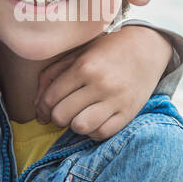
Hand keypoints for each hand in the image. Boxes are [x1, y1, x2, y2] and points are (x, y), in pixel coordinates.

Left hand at [35, 26, 171, 138]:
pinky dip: (94, 131)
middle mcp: (99, 84)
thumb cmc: (106, 51)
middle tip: (63, 112)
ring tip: (79, 116)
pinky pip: (103, 133)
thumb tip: (37, 106)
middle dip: (57, 117)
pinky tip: (95, 120)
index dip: (42, 109)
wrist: (146, 48)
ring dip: (75, 125)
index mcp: (84, 67)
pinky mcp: (129, 112)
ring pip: (81, 127)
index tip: (44, 111)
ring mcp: (116, 99)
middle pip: (62, 115)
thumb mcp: (77, 54)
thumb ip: (52, 75)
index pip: (51, 98)